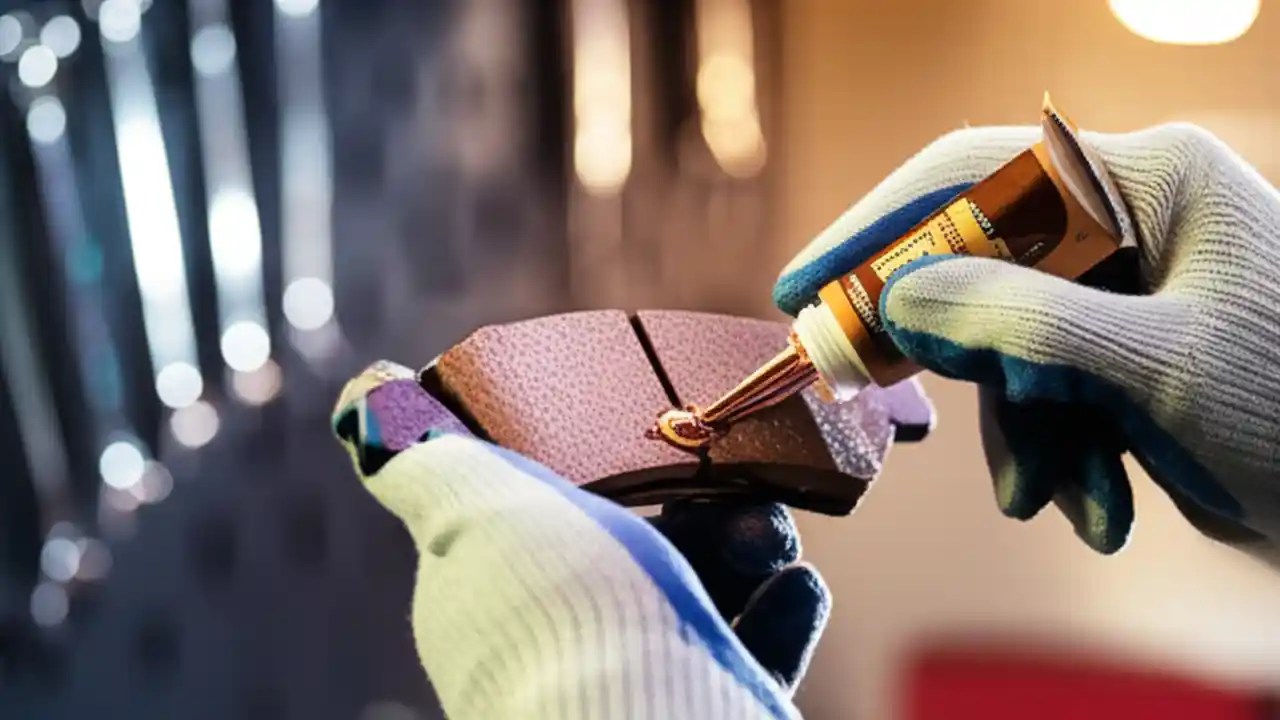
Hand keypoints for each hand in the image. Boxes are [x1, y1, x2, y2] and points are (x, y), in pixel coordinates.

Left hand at [331, 361, 829, 718]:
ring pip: (705, 581)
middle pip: (643, 534)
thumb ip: (419, 452)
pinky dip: (780, 609)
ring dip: (750, 540)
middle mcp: (569, 622)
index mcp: (505, 575)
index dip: (603, 453)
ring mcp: (639, 665)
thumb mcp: (472, 505)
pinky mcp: (706, 697)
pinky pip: (753, 642)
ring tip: (771, 536)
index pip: (553, 495)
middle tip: (733, 479)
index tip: (650, 421)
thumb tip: (365, 389)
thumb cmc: (562, 612)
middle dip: (697, 496)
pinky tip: (794, 583)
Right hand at [774, 122, 1279, 557]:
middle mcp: (1130, 222)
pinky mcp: (1124, 358)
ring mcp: (1125, 292)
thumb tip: (898, 297)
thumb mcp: (1149, 367)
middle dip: (955, 351)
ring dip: (1023, 433)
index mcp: (1149, 181)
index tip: (804, 283)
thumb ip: (1015, 321)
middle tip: (874, 386)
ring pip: (1008, 345)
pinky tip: (1097, 509)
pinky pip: (1045, 392)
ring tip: (1057, 497)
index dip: (878, 226)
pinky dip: (1057, 454)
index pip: (976, 173)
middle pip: (980, 261)